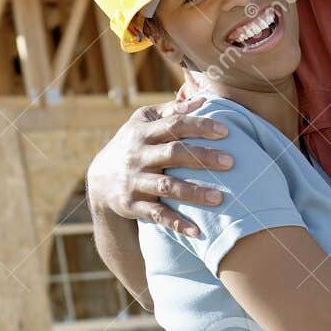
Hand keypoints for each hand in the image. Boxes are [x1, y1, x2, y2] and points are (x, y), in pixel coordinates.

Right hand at [86, 97, 231, 237]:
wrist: (100, 179)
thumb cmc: (133, 144)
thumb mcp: (144, 122)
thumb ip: (171, 111)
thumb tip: (203, 99)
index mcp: (144, 132)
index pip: (174, 125)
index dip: (199, 126)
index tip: (226, 131)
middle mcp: (138, 155)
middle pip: (173, 153)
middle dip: (202, 157)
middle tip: (231, 162)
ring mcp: (135, 181)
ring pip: (166, 186)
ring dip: (193, 192)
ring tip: (219, 198)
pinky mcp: (132, 204)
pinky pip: (157, 215)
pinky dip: (176, 223)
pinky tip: (197, 232)